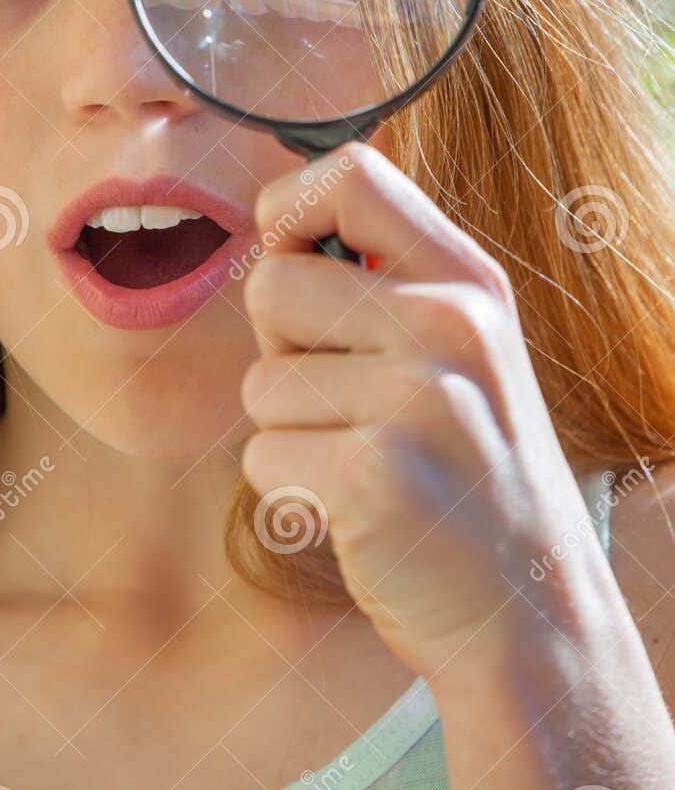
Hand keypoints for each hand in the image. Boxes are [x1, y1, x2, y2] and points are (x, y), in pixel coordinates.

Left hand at [239, 143, 612, 684]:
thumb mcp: (463, 353)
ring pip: (260, 381)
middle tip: (345, 404)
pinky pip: (261, 453)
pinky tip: (355, 510)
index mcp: (467, 281)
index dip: (290, 212)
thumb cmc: (470, 473)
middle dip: (280, 349)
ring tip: (364, 461)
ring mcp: (416, 399)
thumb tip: (277, 219)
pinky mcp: (374, 474)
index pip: (349, 173)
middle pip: (274, 282)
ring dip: (288, 430)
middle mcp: (449, 325)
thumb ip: (389, 281)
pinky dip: (288, 489)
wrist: (531, 616)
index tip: (300, 266)